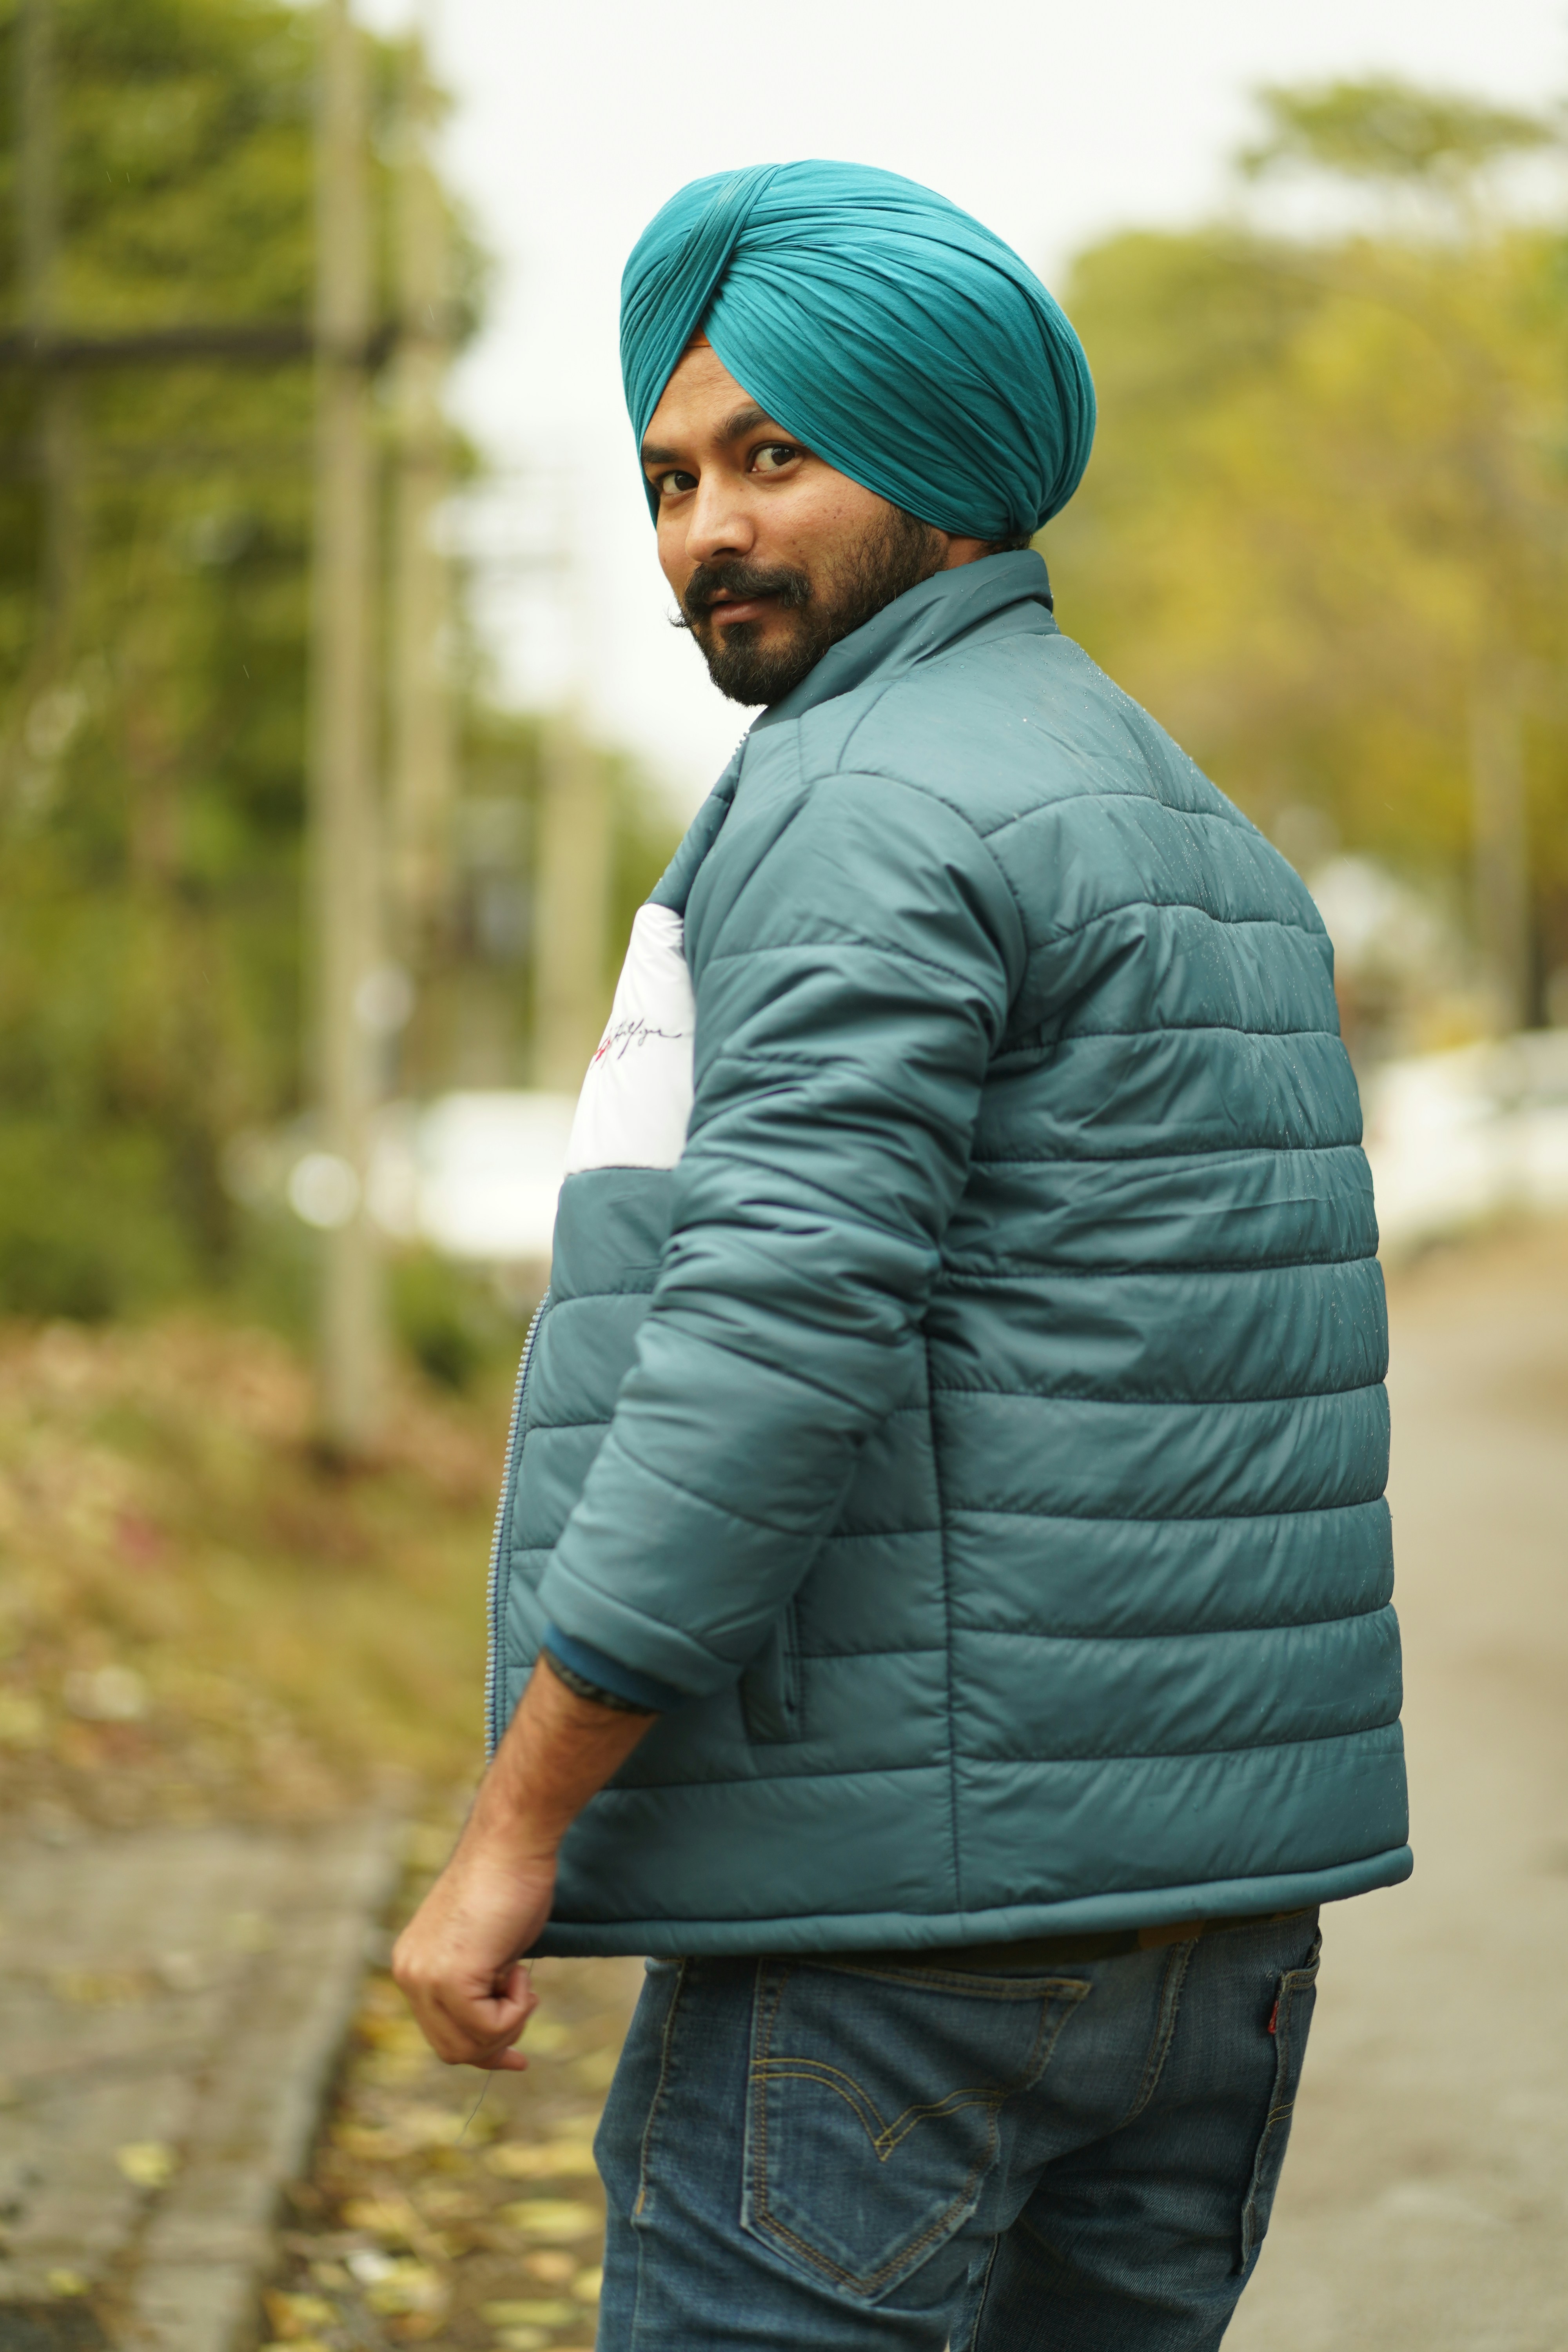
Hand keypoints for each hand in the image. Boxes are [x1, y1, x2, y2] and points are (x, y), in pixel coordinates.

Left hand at [392, 1833, 555, 2069]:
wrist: (513, 1844)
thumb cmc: (511, 1886)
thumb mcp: (486, 1950)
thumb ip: (477, 1989)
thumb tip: (494, 2039)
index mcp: (412, 1966)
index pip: (440, 2036)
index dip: (481, 2051)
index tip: (516, 2058)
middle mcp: (408, 1974)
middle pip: (452, 2050)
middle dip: (497, 2039)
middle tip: (526, 1999)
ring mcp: (425, 1976)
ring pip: (470, 2045)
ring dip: (510, 2022)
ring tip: (519, 1975)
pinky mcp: (451, 1976)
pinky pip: (490, 2027)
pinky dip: (517, 2009)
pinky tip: (518, 1968)